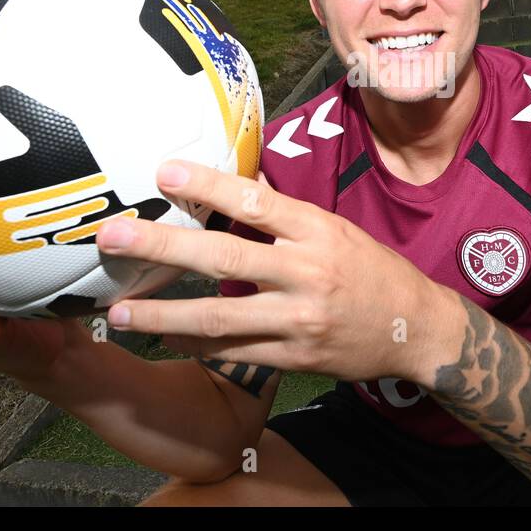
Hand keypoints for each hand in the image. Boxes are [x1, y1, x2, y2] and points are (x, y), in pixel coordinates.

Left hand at [96, 160, 460, 382]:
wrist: (415, 328)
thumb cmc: (369, 270)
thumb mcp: (335, 230)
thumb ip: (284, 216)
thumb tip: (230, 187)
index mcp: (318, 231)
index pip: (256, 201)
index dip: (208, 186)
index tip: (163, 172)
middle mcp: (307, 272)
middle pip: (226, 257)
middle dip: (164, 246)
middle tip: (114, 236)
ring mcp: (300, 319)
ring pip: (221, 317)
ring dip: (163, 313)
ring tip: (118, 310)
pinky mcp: (295, 358)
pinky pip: (234, 352)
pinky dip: (195, 345)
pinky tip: (162, 337)